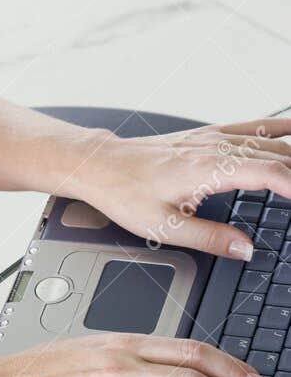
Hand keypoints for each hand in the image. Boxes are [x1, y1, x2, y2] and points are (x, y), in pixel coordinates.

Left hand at [68, 117, 290, 259]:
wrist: (102, 165)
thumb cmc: (126, 193)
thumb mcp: (164, 227)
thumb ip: (209, 239)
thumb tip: (245, 249)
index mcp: (209, 169)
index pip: (269, 174)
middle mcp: (216, 148)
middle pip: (277, 155)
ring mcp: (214, 137)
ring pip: (270, 139)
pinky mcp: (209, 134)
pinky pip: (254, 126)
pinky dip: (280, 129)